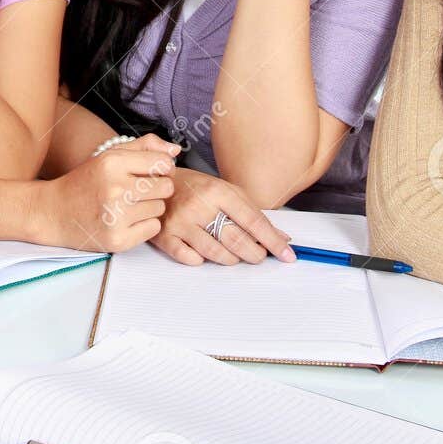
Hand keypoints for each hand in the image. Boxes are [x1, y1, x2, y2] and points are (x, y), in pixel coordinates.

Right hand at [32, 135, 180, 252]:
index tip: (149, 174)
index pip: (163, 164)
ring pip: (160, 209)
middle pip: (166, 188)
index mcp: (112, 163)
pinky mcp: (117, 240)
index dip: (162, 169)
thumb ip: (144, 148)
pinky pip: (153, 229)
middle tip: (137, 192)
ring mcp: (115, 216)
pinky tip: (125, 221)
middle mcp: (114, 189)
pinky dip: (143, 226)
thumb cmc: (86, 183)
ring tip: (126, 207)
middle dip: (156, 189)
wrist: (53, 213)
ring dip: (148, 208)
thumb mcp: (109, 157)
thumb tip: (176, 151)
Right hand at [148, 168, 295, 265]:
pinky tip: (204, 254)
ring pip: (215, 253)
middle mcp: (199, 206)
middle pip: (236, 240)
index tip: (286, 254)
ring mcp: (181, 222)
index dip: (273, 241)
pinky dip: (201, 261)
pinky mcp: (164, 236)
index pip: (253, 220)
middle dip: (255, 254)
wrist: (155, 182)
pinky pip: (189, 258)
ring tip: (234, 255)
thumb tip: (280, 237)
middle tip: (259, 256)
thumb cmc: (195, 188)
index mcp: (217, 191)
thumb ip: (252, 213)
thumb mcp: (226, 191)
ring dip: (231, 259)